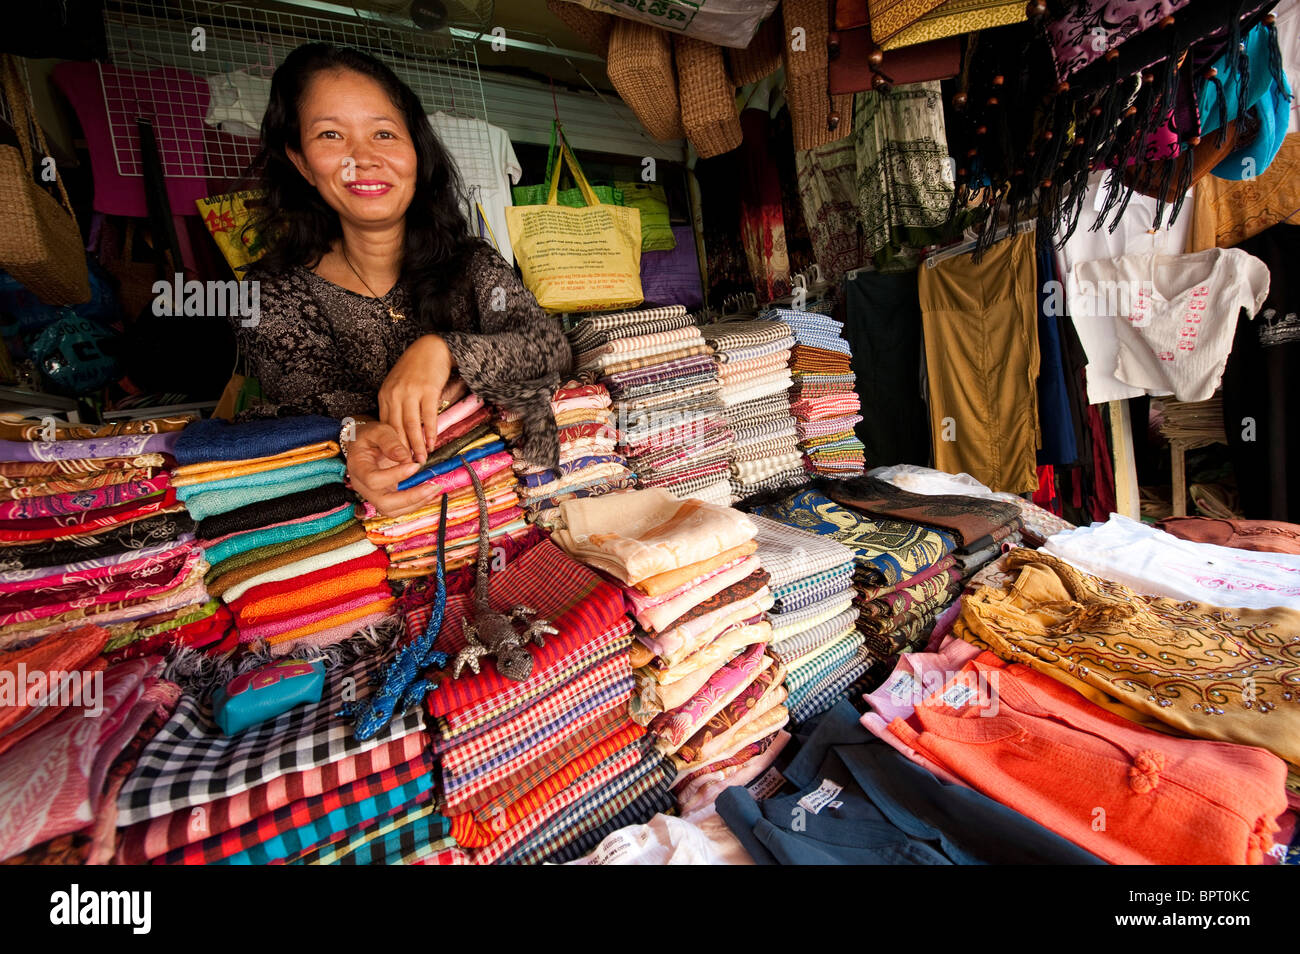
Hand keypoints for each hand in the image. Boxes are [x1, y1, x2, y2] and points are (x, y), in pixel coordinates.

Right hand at [345, 420, 441, 516]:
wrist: (363, 445)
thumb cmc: (369, 437)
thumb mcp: (377, 430)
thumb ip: (390, 442)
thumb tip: (405, 458)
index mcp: (358, 468)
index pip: (374, 480)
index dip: (395, 475)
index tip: (415, 465)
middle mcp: (363, 486)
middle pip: (384, 503)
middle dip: (411, 497)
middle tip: (432, 486)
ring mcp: (373, 495)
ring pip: (393, 510)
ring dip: (417, 503)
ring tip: (435, 489)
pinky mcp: (384, 498)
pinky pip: (400, 508)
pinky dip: (417, 503)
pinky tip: (431, 494)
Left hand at [379, 334, 453, 460]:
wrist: (432, 348)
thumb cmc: (416, 368)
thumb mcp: (399, 385)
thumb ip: (397, 405)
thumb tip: (401, 430)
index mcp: (385, 395)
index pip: (386, 425)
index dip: (391, 444)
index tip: (396, 460)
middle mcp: (394, 394)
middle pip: (396, 428)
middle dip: (402, 450)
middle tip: (407, 467)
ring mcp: (410, 392)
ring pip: (411, 425)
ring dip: (416, 445)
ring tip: (420, 459)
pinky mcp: (427, 390)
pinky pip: (427, 416)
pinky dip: (429, 432)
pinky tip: (431, 443)